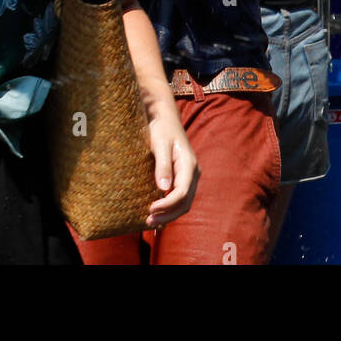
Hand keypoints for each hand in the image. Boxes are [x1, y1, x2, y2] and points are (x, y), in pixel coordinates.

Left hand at [144, 111, 197, 227]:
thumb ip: (162, 165)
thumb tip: (163, 188)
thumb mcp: (159, 144)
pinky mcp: (181, 177)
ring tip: (150, 221)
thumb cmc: (160, 129)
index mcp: (189, 165)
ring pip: (183, 202)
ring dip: (169, 214)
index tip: (150, 210)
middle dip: (168, 214)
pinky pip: (179, 197)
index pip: (182, 193)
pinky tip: (157, 213)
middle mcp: (192, 172)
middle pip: (185, 202)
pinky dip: (170, 208)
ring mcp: (188, 176)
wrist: (164, 118)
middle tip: (148, 221)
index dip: (167, 205)